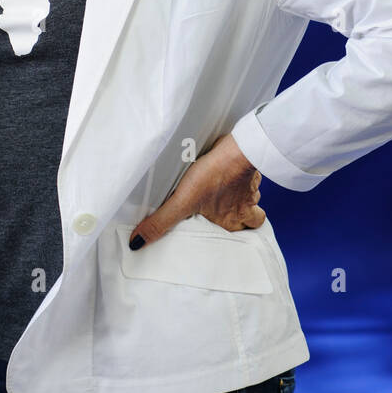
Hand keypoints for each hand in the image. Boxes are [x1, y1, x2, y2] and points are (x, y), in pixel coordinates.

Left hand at [128, 133, 263, 248]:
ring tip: (229, 190)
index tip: (223, 230)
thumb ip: (161, 221)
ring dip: (243, 196)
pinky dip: (244, 176)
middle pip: (252, 220)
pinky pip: (253, 178)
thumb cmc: (213, 176)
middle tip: (231, 212)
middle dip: (244, 218)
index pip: (239, 236)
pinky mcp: (251, 169)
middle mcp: (244, 209)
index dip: (233, 234)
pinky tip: (232, 169)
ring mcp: (251, 189)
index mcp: (230, 221)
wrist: (237, 149)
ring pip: (253, 199)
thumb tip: (138, 243)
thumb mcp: (182, 202)